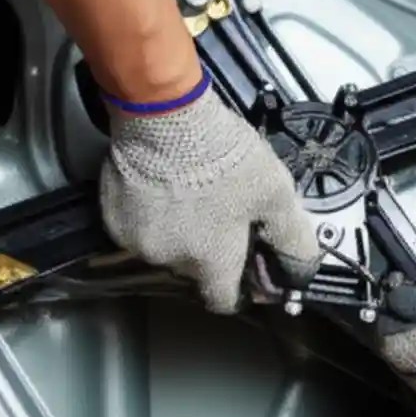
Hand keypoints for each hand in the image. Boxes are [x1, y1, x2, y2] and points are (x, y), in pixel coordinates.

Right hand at [99, 89, 321, 313]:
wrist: (165, 115)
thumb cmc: (222, 154)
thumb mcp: (275, 193)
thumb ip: (292, 239)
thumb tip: (302, 273)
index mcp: (211, 261)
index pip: (222, 300)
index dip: (236, 286)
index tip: (243, 264)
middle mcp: (170, 261)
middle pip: (195, 269)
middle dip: (208, 248)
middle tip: (219, 209)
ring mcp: (137, 241)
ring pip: (165, 247)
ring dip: (178, 230)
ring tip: (190, 193)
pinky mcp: (113, 219)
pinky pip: (138, 227)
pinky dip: (151, 214)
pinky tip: (163, 187)